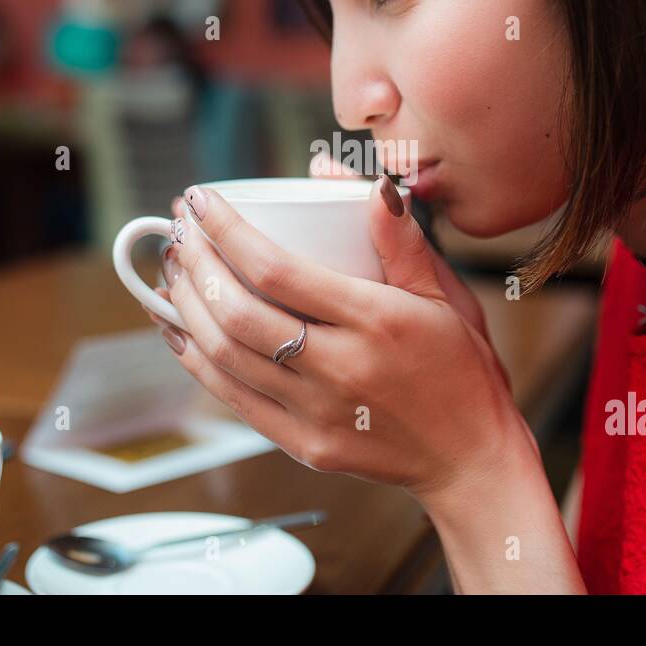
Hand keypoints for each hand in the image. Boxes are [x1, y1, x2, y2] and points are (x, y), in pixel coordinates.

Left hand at [144, 179, 534, 500]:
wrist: (471, 458)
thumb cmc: (463, 370)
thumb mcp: (448, 295)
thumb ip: (402, 239)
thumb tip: (370, 187)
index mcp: (376, 322)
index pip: (276, 270)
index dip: (226, 231)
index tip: (201, 201)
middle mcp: (340, 368)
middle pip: (237, 312)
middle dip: (195, 262)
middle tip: (179, 230)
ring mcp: (317, 412)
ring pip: (225, 355)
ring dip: (186, 307)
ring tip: (174, 270)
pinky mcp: (304, 443)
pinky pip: (233, 398)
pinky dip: (196, 360)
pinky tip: (181, 330)